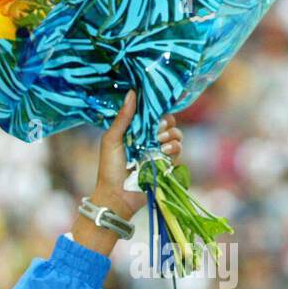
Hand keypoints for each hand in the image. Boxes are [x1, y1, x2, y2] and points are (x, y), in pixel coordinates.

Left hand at [70, 90, 183, 255]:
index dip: (157, 111)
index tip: (156, 111)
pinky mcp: (166, 165)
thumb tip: (132, 92)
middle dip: (167, 123)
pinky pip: (178, 151)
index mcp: (135, 133)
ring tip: (161, 141)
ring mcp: (158, 153)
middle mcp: (149, 141)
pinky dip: (174, 148)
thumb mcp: (112, 140)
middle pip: (168, 124)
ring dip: (172, 135)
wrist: (116, 196)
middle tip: (159, 129)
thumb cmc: (109, 169)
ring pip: (176, 136)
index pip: (152, 116)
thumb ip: (123, 118)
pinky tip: (165, 151)